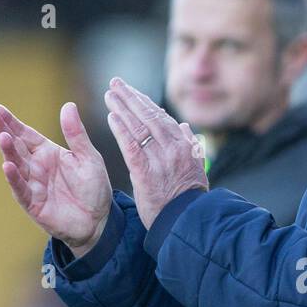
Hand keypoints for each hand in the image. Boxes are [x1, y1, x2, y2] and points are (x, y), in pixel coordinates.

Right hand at [0, 102, 111, 256]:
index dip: (11, 121)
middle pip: (15, 146)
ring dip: (8, 151)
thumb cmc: (93, 189)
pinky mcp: (33, 204)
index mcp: (47, 153)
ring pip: (16, 165)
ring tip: (2, 136)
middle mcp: (36, 167)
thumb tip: (68, 105)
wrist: (99, 221)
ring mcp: (33, 185)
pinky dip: (14, 179)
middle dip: (1, 130)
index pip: (25, 134)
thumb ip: (76, 134)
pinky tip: (7, 166)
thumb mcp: (89, 157)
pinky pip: (22, 190)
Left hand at [103, 78, 207, 229]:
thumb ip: (191, 146)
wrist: (187, 222)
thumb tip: (186, 126)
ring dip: (123, 108)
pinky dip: (121, 130)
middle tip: (116, 83)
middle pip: (149, 116)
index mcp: (185, 146)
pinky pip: (131, 146)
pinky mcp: (146, 172)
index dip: (145, 103)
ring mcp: (160, 159)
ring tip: (110, 95)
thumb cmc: (190, 199)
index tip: (132, 93)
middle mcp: (173, 148)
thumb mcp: (197, 169)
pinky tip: (111, 117)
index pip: (162, 118)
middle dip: (131, 98)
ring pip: (139, 127)